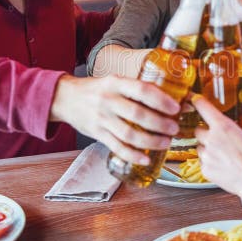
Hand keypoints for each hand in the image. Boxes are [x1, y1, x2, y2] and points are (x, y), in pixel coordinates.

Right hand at [50, 75, 178, 164]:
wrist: (65, 98)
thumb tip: (171, 99)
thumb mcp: (115, 81)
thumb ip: (137, 90)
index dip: (161, 100)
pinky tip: (146, 159)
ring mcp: (102, 118)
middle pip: (138, 114)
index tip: (176, 108)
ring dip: (151, 141)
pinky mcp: (97, 133)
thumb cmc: (97, 89)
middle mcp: (108, 100)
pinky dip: (133, 155)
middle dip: (160, 124)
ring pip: (129, 134)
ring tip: (165, 142)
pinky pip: (117, 147)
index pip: (142, 90)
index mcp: (116, 83)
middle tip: (174, 129)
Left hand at [192, 95, 241, 198]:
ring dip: (209, 148)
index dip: (199, 102)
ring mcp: (206, 156)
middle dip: (206, 131)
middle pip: (198, 129)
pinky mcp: (206, 170)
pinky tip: (225, 164)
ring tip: (224, 153)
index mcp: (223, 126)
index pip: (203, 107)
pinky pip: (204, 162)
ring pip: (201, 147)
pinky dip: (211, 162)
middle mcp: (211, 140)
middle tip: (219, 135)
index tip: (196, 100)